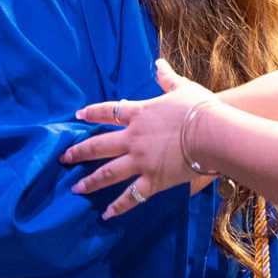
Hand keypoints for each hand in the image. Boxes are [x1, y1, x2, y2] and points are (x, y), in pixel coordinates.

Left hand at [63, 59, 214, 218]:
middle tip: (64, 158)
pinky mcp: (153, 180)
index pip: (110, 112)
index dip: (93, 113)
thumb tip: (158, 63)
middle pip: (99, 145)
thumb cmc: (199, 108)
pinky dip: (119, 206)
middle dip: (80, 152)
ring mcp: (140, 161)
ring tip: (76, 189)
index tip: (78, 115)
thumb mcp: (182, 88)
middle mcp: (133, 139)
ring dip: (90, 181)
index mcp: (140, 114)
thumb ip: (167, 77)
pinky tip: (106, 215)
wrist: (212, 133)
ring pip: (108, 173)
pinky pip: (132, 195)